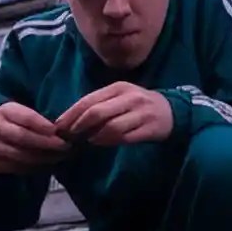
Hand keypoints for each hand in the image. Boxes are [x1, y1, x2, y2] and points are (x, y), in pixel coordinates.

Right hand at [0, 103, 69, 174]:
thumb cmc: (12, 125)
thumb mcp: (20, 115)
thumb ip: (38, 120)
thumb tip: (65, 129)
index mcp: (5, 110)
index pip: (26, 117)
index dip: (43, 125)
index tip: (58, 131)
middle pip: (24, 137)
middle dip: (47, 143)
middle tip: (65, 147)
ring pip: (21, 155)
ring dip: (43, 158)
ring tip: (59, 157)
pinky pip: (16, 167)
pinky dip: (34, 168)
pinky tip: (46, 165)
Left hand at [54, 82, 174, 145]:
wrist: (172, 110)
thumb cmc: (138, 104)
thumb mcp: (120, 97)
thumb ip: (99, 104)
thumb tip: (72, 119)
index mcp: (119, 88)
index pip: (89, 100)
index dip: (71, 114)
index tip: (59, 125)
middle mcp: (130, 98)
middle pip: (97, 112)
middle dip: (79, 125)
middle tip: (70, 135)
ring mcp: (141, 113)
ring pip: (111, 127)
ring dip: (95, 136)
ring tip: (87, 140)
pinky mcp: (149, 128)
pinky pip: (125, 137)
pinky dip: (110, 142)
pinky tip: (102, 143)